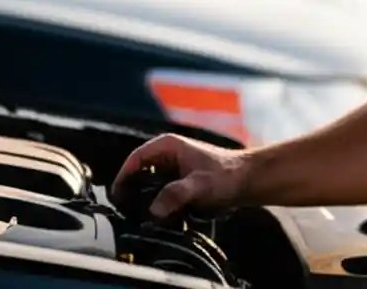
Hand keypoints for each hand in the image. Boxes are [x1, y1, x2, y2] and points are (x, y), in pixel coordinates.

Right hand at [111, 134, 251, 219]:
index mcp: (167, 146)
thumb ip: (176, 195)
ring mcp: (173, 169)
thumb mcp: (200, 186)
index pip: (134, 159)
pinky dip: (158, 205)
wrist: (249, 181)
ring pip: (149, 186)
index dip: (122, 178)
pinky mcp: (179, 182)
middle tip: (126, 212)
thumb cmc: (227, 176)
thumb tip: (154, 211)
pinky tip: (159, 219)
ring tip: (140, 218)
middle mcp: (167, 155)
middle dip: (132, 192)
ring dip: (145, 201)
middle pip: (138, 174)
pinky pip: (160, 194)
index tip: (117, 198)